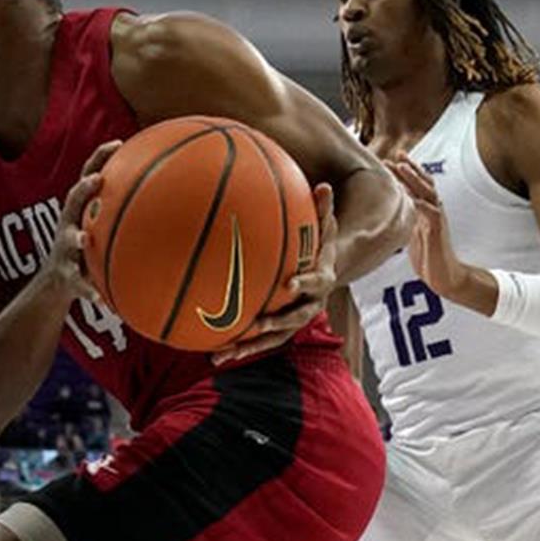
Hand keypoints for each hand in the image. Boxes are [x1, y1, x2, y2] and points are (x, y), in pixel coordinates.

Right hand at [47, 141, 121, 305]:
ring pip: (67, 240)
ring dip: (75, 238)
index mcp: (82, 209)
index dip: (101, 157)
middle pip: (72, 199)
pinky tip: (100, 300)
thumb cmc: (91, 252)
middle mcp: (69, 224)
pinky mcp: (65, 275)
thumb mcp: (106, 230)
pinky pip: (77, 283)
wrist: (58, 284)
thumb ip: (129, 215)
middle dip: (84, 189)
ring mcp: (64, 249)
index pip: (89, 175)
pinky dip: (88, 290)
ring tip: (83, 239)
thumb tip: (175, 202)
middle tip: (97, 181)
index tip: (119, 142)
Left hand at [217, 183, 337, 365]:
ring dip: (249, 348)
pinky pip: (258, 343)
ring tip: (222, 355)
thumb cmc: (320, 248)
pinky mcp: (280, 333)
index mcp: (321, 282)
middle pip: (294, 320)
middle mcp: (310, 307)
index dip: (303, 284)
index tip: (289, 283)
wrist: (326, 275)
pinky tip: (213, 355)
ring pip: (273, 340)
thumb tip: (324, 185)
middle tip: (255, 325)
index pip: (314, 283)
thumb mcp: (326, 229)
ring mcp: (294, 323)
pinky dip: (238, 349)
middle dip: (274, 324)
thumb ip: (324, 211)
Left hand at [389, 158, 478, 304]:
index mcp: (427, 209)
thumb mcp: (413, 232)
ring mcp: (437, 219)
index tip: (394, 158)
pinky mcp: (438, 230)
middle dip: (410, 167)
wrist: (445, 276)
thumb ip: (407, 219)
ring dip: (414, 178)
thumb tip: (392, 210)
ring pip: (427, 192)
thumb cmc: (429, 257)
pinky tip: (409, 195)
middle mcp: (434, 210)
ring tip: (401, 166)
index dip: (408, 171)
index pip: (419, 185)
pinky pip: (430, 212)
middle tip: (397, 155)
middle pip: (424, 182)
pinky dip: (419, 202)